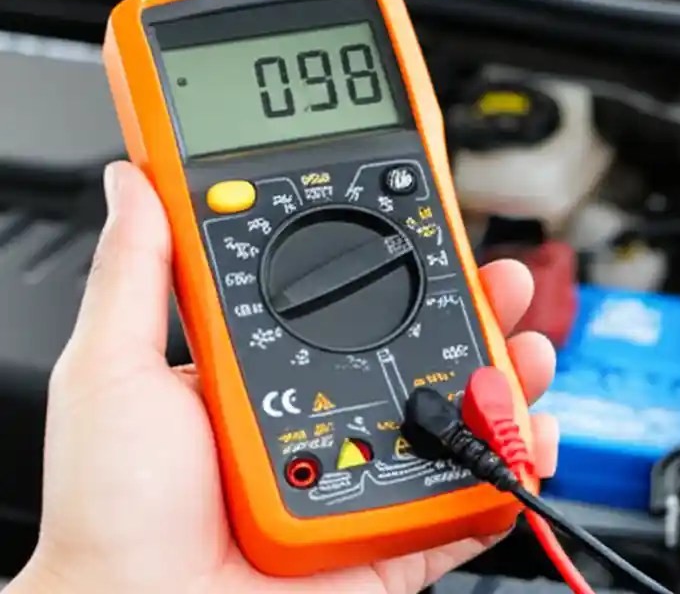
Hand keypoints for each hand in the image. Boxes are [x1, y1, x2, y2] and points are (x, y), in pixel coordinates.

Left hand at [10, 162, 558, 593]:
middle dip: (479, 310)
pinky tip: (527, 438)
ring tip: (523, 355)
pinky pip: (472, 503)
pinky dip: (515, 472)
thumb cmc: (112, 515)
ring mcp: (368, 477)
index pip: (351, 300)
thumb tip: (135, 183)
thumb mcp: (114, 370)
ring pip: (460, 417)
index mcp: (271, 373)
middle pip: (424, 352)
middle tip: (504, 283)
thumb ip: (136, 274)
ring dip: (508, 378)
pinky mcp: (397, 536)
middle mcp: (328, 418)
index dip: (403, 260)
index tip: (432, 224)